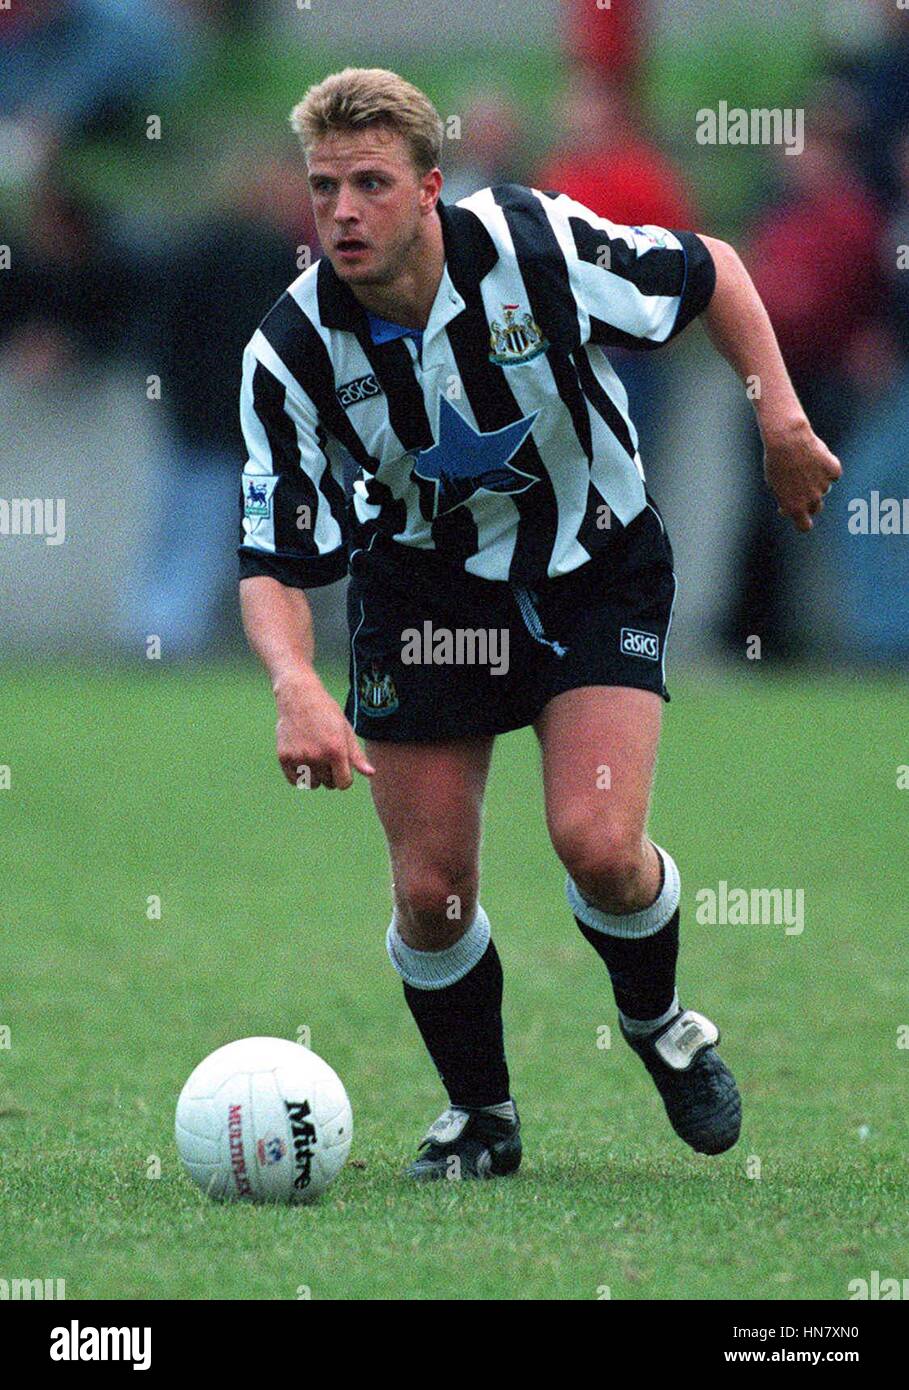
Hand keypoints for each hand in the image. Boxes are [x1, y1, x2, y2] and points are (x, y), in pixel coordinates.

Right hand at [274, 672, 374, 789]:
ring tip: (314, 756)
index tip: (341, 766)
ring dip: (315, 776)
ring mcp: (299, 757)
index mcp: (336, 750)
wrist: (298, 696)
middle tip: (325, 753)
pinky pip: (295, 781)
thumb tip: (371, 774)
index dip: (344, 777)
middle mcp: (317, 756)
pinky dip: (299, 775)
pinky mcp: (284, 757)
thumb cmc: (326, 713)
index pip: (344, 783)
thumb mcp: (345, 730)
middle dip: (330, 773)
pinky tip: (302, 759)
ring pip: (312, 784)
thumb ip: (357, 755)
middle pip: (328, 784)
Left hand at [762, 416, 842, 532]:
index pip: (805, 526)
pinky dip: (827, 467)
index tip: (798, 514)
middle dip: (809, 501)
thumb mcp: (774, 484)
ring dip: (816, 480)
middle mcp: (811, 500)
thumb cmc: (776, 462)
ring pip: (823, 488)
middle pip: (816, 508)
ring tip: (803, 464)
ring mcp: (824, 486)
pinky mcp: (833, 470)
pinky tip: (817, 457)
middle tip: (799, 485)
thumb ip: (786, 498)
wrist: (786, 440)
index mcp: (794, 507)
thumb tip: (790, 507)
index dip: (802, 521)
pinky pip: (832, 473)